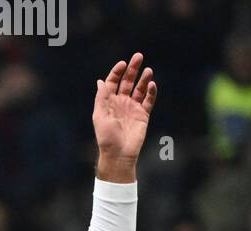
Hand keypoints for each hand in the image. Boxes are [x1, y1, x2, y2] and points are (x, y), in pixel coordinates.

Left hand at [93, 53, 156, 180]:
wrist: (119, 154)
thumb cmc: (106, 137)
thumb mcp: (100, 116)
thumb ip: (101, 99)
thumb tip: (100, 81)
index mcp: (109, 102)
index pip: (113, 82)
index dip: (117, 72)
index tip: (123, 64)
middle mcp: (121, 103)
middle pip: (128, 82)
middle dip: (133, 69)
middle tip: (138, 56)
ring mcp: (133, 108)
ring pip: (139, 89)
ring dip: (143, 78)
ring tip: (147, 70)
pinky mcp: (143, 115)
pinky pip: (148, 100)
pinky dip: (150, 92)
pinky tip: (151, 84)